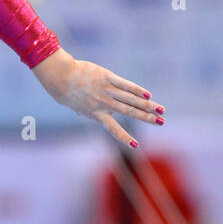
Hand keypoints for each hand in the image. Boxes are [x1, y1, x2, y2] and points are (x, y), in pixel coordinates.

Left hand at [32, 47, 164, 147]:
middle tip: (161, 122)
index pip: (113, 129)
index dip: (125, 138)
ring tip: (161, 110)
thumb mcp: (77, 107)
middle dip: (147, 118)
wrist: (61, 77)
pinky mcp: (107, 77)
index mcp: (97, 114)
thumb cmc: (68, 92)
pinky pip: (125, 85)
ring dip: (147, 106)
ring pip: (131, 100)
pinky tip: (148, 95)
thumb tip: (86, 115)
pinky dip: (137, 90)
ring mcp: (106, 90)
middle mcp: (104, 104)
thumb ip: (87, 112)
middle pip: (129, 112)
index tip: (136, 146)